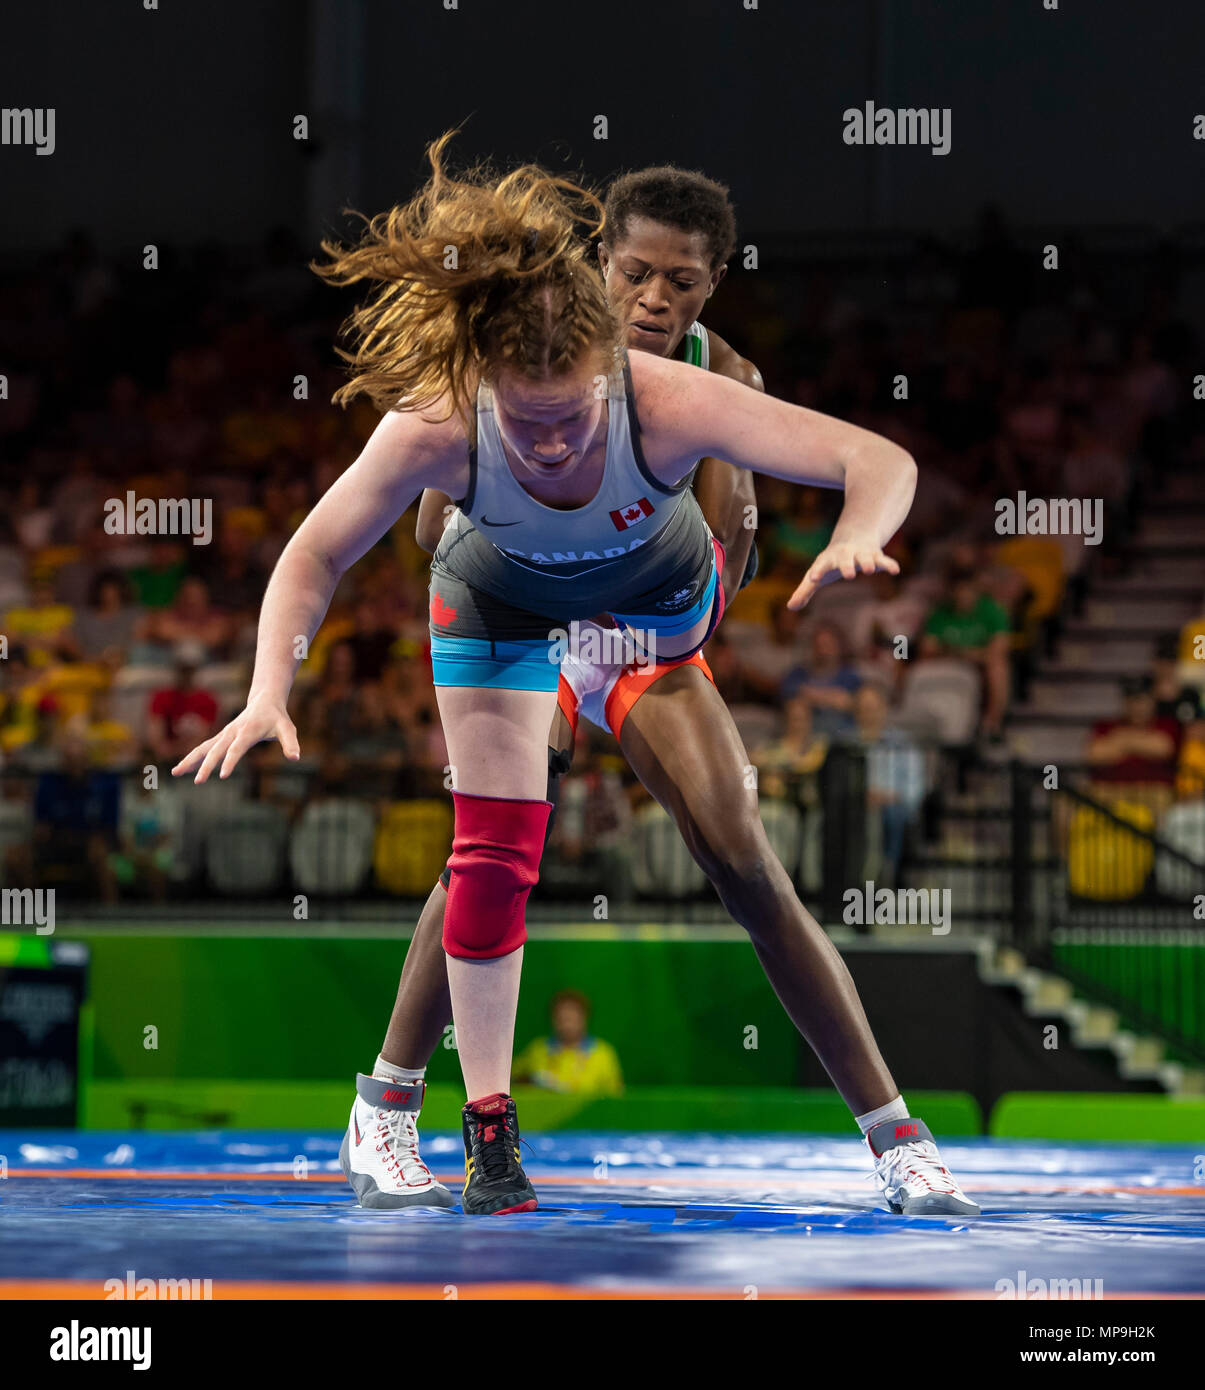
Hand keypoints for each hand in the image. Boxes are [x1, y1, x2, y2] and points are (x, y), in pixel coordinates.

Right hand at [171, 695, 299, 782]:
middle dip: (206, 766)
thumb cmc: (277, 718)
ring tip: (175, 773)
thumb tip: (296, 758)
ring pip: (204, 748)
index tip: (222, 776)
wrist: (264, 701)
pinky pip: (204, 748)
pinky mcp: (220, 737)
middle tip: (199, 782)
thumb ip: (291, 743)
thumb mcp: (287, 729)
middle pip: (217, 750)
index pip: (236, 748)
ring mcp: (224, 734)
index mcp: (248, 731)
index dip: (230, 761)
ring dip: (190, 760)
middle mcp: (232, 732)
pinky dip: (192, 758)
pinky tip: (182, 770)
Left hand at [788, 538, 899, 609]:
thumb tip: (790, 607)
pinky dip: (888, 564)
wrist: (854, 535)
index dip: (817, 572)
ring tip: (868, 570)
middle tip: (849, 575)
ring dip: (867, 562)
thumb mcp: (817, 572)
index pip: (821, 566)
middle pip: (845, 560)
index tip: (813, 579)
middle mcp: (845, 555)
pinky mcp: (876, 555)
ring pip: (865, 557)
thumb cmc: (831, 560)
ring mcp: (861, 554)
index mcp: (828, 560)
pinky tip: (894, 570)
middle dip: (847, 566)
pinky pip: (883, 560)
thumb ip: (804, 591)